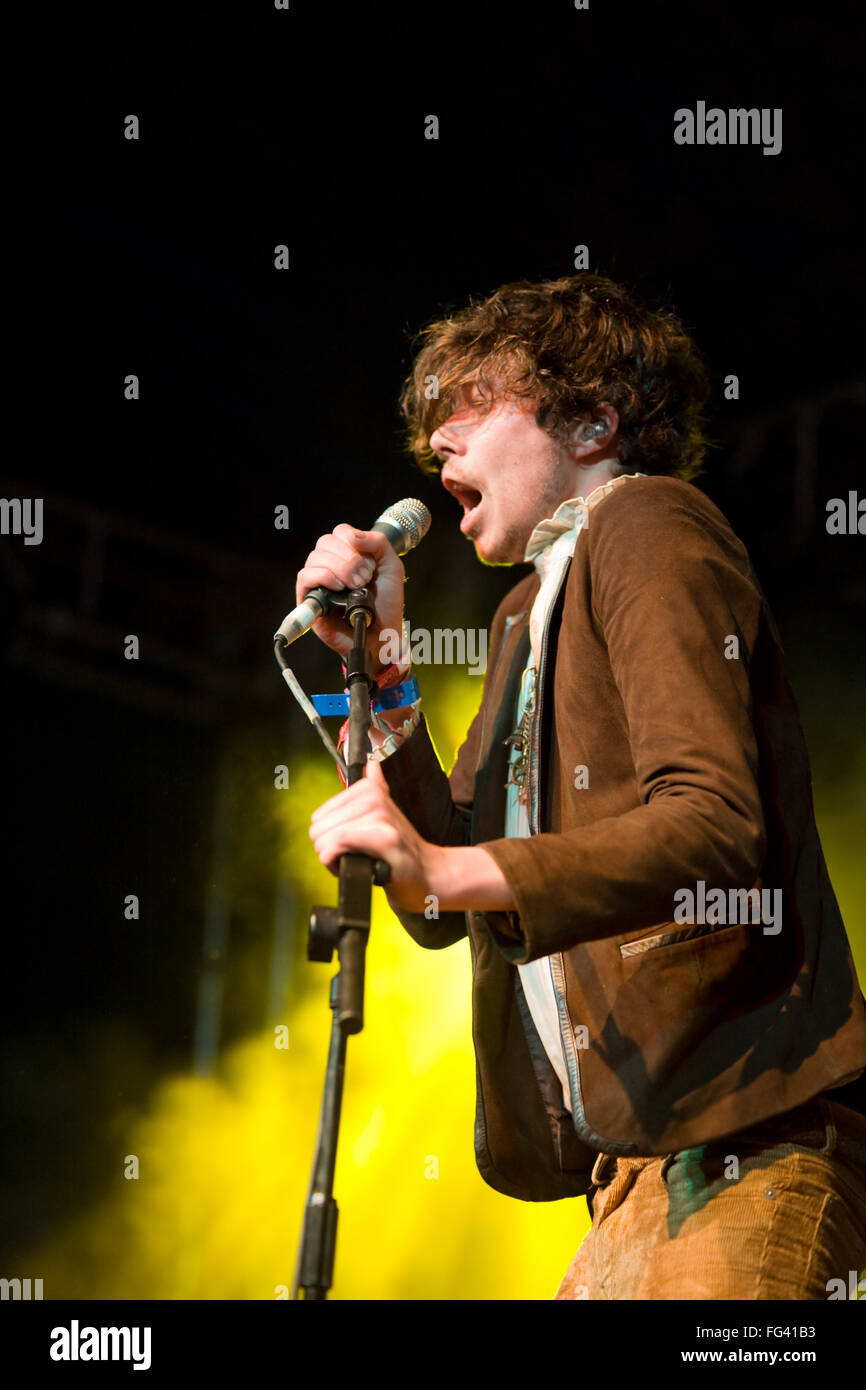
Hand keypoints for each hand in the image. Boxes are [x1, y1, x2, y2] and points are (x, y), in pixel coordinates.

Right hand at [295, 524, 405, 666]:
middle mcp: (330, 565)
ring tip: (355, 586)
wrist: (383, 635)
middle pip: (326, 542)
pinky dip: (323, 577)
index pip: (340, 532)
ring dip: (339, 568)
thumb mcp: (392, 566)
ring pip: (315, 557)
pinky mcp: (309, 599)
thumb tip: (351, 536)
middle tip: (364, 579)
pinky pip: (305, 577)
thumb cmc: (386, 604)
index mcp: (348, 555)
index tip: (370, 565)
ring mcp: (319, 582)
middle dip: (349, 558)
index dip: (354, 542)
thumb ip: (378, 542)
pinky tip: (339, 588)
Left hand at [309, 758, 442, 914]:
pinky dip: (337, 863)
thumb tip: (372, 765)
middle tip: (354, 855)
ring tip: (358, 860)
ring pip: (325, 838)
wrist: (429, 872)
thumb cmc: (402, 850)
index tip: (348, 844)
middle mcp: (374, 798)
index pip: (319, 816)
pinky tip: (357, 866)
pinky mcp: (383, 836)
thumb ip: (377, 789)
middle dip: (329, 848)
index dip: (328, 836)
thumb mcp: (390, 814)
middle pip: (318, 828)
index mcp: (371, 789)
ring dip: (335, 859)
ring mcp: (380, 816)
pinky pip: (338, 844)